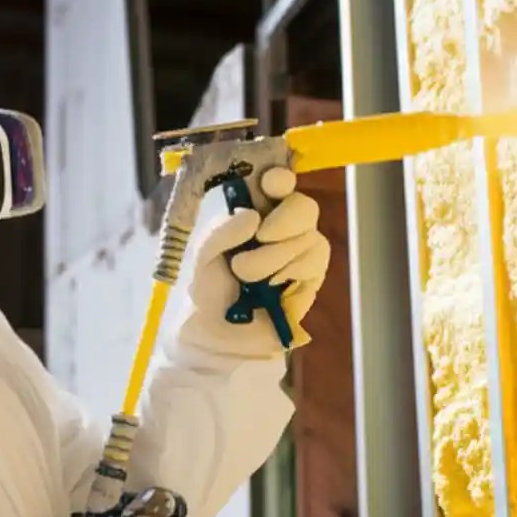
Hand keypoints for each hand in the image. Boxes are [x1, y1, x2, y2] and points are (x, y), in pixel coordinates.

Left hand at [175, 167, 330, 359]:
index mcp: (252, 213)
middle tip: (262, 236)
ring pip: (309, 237)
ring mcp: (298, 253)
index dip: (280, 178)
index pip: (276, 184)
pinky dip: (292, 270)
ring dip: (275, 256)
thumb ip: (221, 231)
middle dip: (286, 219)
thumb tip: (252, 215)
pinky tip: (272, 287)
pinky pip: (315, 262)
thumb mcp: (201, 257)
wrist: (214, 338)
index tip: (272, 182)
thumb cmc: (204, 291)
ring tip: (247, 277)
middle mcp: (280, 228)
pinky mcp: (310, 279)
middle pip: (304, 206)